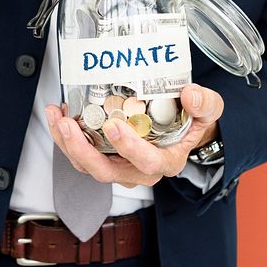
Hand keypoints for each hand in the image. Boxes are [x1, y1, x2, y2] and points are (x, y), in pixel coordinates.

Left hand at [45, 84, 224, 188]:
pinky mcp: (104, 157)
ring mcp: (119, 166)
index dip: (129, 148)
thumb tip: (190, 95)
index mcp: (166, 161)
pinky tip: (62, 114)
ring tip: (57, 116)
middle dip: (83, 150)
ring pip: (88, 165)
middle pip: (107, 171)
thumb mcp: (209, 109)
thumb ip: (204, 103)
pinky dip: (67, 137)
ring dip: (67, 143)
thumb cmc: (192, 120)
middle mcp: (139, 170)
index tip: (113, 126)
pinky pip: (81, 154)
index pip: (147, 162)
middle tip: (69, 124)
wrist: (182, 126)